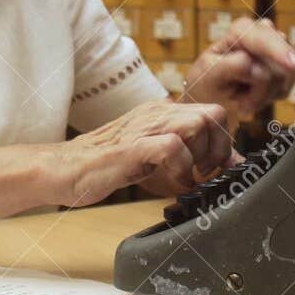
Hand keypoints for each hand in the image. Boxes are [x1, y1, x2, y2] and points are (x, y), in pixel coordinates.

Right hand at [54, 100, 235, 206]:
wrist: (65, 168)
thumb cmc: (108, 163)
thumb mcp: (156, 154)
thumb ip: (189, 152)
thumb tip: (229, 161)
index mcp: (163, 112)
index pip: (214, 113)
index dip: (223, 143)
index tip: (215, 168)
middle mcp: (157, 113)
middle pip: (214, 114)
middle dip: (218, 148)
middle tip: (204, 172)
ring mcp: (144, 128)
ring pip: (197, 124)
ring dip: (202, 156)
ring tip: (189, 176)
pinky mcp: (132, 147)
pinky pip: (172, 146)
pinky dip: (182, 168)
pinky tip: (174, 182)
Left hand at [181, 17, 294, 125]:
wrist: (212, 97)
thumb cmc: (206, 82)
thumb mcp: (208, 74)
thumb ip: (231, 67)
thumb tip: (259, 69)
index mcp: (240, 31)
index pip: (263, 38)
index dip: (279, 51)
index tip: (293, 65)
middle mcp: (263, 36)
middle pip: (280, 61)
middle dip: (261, 88)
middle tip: (238, 100)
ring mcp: (277, 53)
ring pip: (285, 78)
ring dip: (261, 96)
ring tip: (241, 98)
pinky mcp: (285, 71)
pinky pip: (285, 89)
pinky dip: (267, 99)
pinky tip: (251, 97)